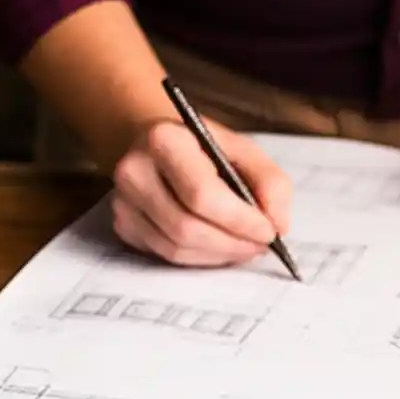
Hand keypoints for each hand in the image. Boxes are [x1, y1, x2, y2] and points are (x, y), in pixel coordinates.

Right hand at [110, 119, 291, 266]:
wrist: (152, 144)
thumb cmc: (199, 146)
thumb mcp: (240, 148)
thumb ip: (269, 182)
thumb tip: (277, 225)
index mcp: (164, 141)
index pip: (201, 195)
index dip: (239, 220)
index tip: (269, 231)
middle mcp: (134, 172)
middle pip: (186, 228)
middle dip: (231, 243)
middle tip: (260, 246)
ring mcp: (122, 203)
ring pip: (175, 248)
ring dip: (217, 254)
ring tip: (243, 247)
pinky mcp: (123, 226)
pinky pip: (165, 254)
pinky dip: (199, 257)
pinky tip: (218, 246)